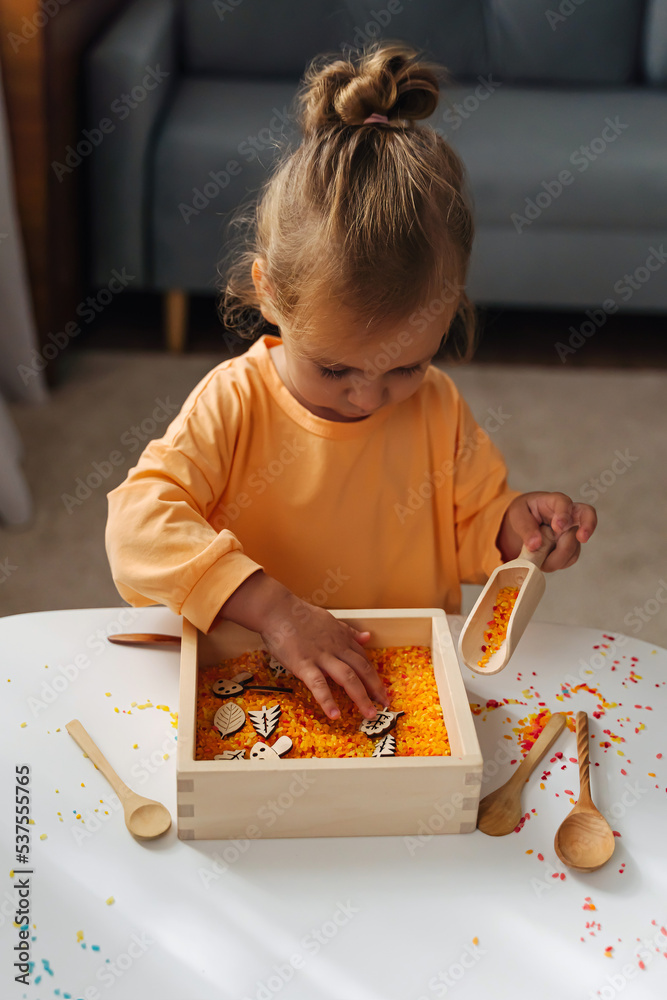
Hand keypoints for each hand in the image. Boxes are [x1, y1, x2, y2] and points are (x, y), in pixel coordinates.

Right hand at [217, 570, 389, 719]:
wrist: (276, 609)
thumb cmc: (299, 615)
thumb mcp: (329, 620)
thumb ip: (348, 631)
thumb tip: (368, 637)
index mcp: (342, 638)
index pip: (363, 659)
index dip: (374, 676)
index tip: (381, 690)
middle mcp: (336, 648)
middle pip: (362, 669)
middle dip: (376, 689)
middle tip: (385, 705)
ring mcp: (321, 656)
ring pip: (348, 678)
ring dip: (362, 697)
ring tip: (370, 715)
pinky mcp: (303, 664)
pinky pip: (319, 685)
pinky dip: (328, 700)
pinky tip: (335, 715)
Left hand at [497, 491, 596, 571]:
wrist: (525, 523)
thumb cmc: (524, 513)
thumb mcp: (517, 515)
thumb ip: (525, 527)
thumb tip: (535, 544)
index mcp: (554, 502)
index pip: (565, 503)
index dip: (564, 514)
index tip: (558, 527)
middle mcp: (569, 514)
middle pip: (585, 519)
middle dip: (582, 531)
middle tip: (581, 538)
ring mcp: (572, 531)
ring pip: (573, 546)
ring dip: (557, 558)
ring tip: (539, 561)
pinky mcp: (572, 546)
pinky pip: (569, 558)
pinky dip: (557, 563)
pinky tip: (545, 561)